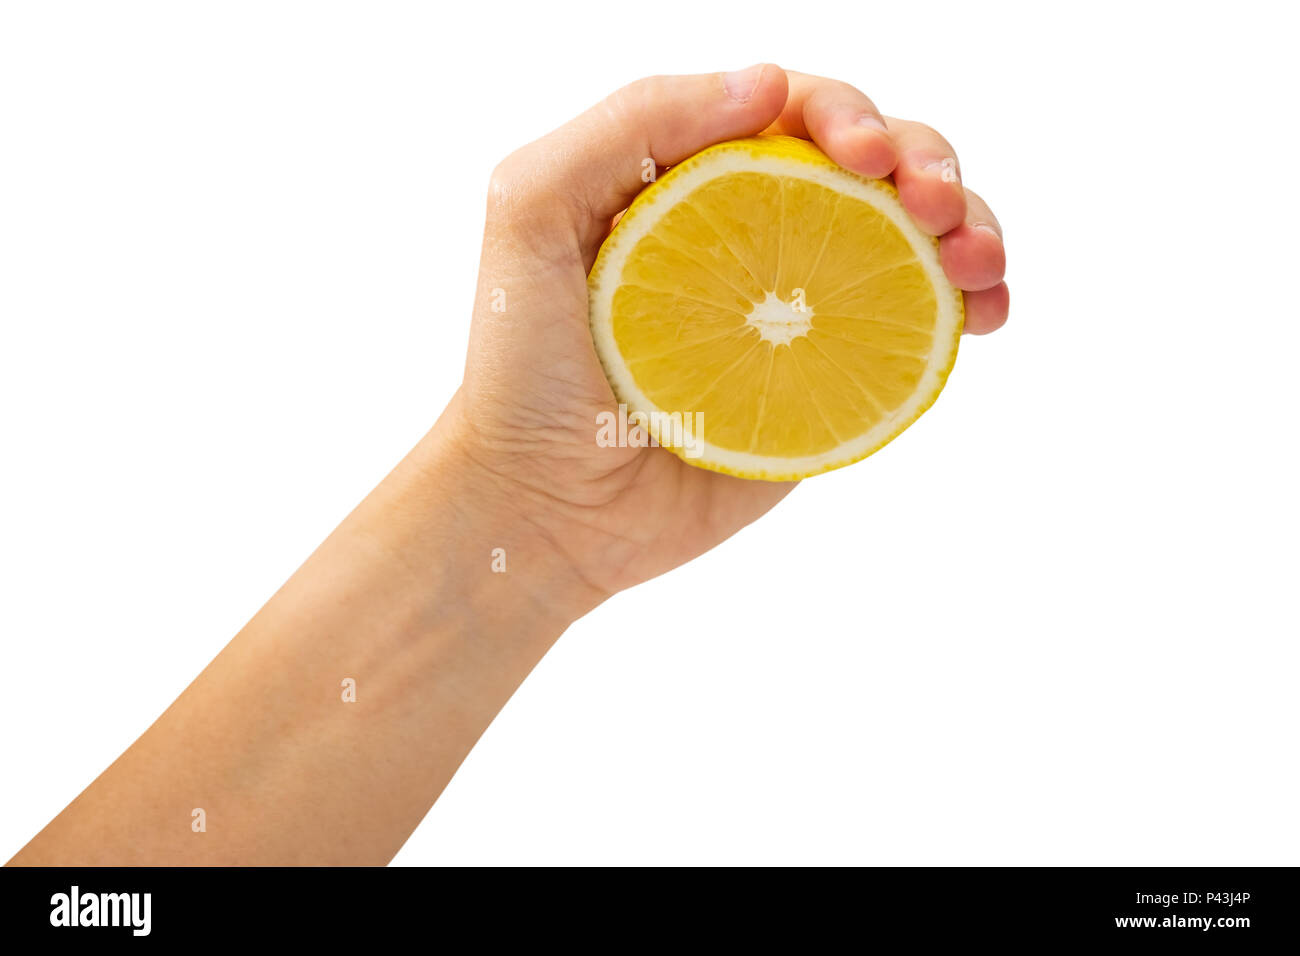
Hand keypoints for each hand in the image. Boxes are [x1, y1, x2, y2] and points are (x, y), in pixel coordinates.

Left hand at [441, 65, 1008, 613]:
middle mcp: (755, 235)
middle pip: (871, 167)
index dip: (848, 113)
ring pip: (910, 239)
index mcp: (694, 180)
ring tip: (979, 263)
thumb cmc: (521, 365)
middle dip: (926, 164)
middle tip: (935, 208)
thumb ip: (629, 122)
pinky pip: (913, 331)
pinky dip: (966, 309)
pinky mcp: (826, 385)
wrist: (546, 507)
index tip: (865, 157)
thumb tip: (769, 83)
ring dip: (969, 227)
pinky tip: (983, 314)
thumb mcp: (533, 209)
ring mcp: (797, 312)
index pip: (794, 113)